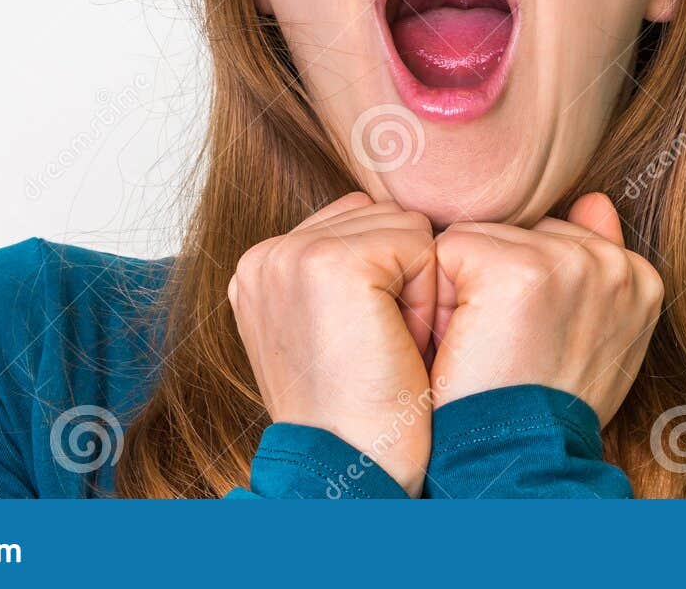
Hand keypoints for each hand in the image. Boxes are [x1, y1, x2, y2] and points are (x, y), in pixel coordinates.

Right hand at [227, 193, 434, 495]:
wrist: (351, 471)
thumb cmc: (359, 414)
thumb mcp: (329, 334)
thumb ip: (339, 275)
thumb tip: (383, 223)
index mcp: (260, 269)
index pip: (356, 220)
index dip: (386, 276)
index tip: (367, 342)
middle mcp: (265, 255)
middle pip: (380, 215)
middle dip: (401, 276)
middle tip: (381, 348)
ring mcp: (292, 255)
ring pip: (402, 224)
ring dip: (415, 286)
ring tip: (388, 347)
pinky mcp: (331, 263)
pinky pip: (418, 241)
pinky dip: (425, 295)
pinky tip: (399, 344)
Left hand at [430, 193, 663, 424]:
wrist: (519, 460)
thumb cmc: (548, 408)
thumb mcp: (594, 340)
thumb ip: (598, 264)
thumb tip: (594, 199)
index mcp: (638, 276)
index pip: (556, 238)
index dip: (527, 290)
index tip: (533, 342)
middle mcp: (612, 263)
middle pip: (519, 231)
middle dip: (497, 279)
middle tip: (506, 347)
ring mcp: (568, 262)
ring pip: (482, 237)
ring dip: (466, 286)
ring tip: (486, 345)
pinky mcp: (517, 270)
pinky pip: (450, 248)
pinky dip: (441, 294)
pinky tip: (465, 339)